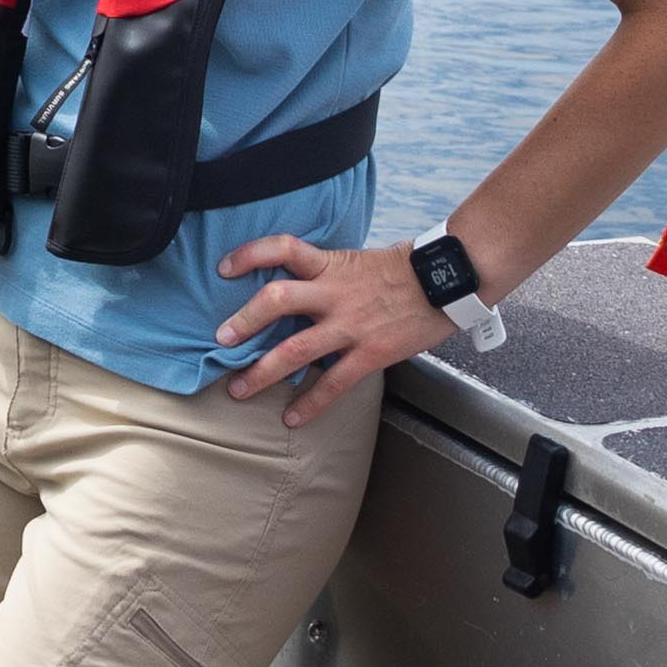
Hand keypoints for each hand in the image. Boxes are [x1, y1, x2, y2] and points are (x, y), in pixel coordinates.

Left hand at [207, 232, 451, 424]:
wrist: (447, 282)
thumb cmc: (403, 272)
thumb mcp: (358, 261)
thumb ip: (327, 274)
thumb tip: (297, 288)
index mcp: (330, 265)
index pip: (282, 248)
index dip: (249, 255)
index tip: (224, 268)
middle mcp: (334, 293)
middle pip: (277, 301)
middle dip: (244, 323)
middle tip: (220, 341)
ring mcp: (350, 325)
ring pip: (296, 349)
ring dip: (263, 372)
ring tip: (238, 390)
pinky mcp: (370, 353)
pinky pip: (333, 382)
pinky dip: (310, 402)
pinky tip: (292, 418)